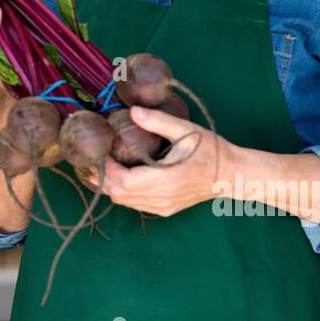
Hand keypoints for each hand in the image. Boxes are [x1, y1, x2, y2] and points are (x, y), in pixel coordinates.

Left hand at [79, 105, 231, 216]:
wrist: (231, 174)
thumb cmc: (210, 149)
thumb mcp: (185, 130)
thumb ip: (157, 121)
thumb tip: (132, 111)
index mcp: (167, 179)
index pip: (125, 181)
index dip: (107, 169)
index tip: (99, 153)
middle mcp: (163, 197)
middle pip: (120, 194)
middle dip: (102, 179)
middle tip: (88, 163)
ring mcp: (164, 206)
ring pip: (126, 202)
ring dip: (110, 187)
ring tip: (98, 169)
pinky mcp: (166, 209)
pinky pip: (136, 205)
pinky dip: (123, 193)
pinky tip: (118, 179)